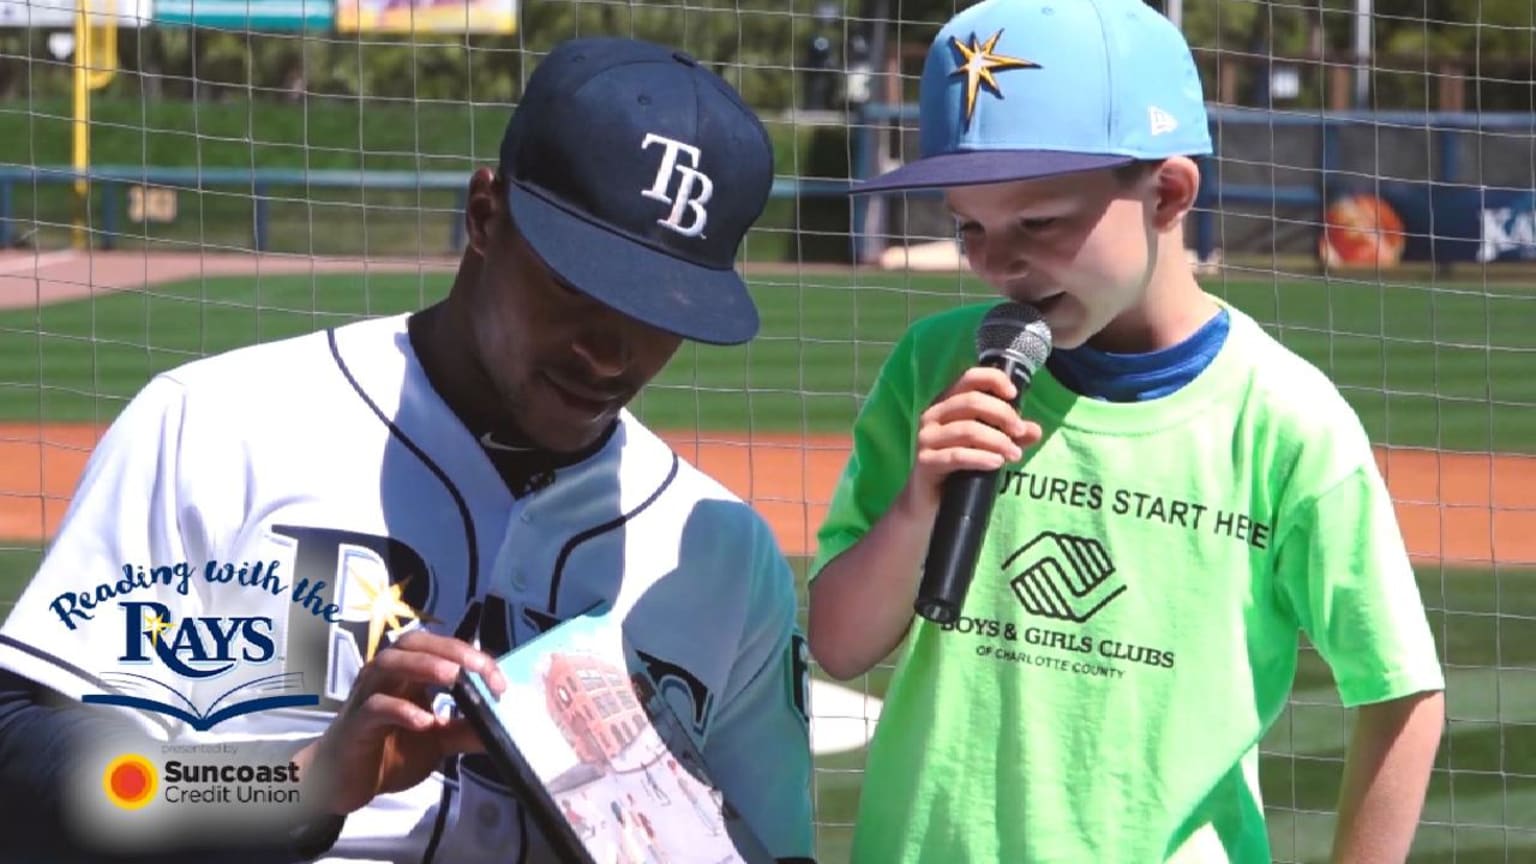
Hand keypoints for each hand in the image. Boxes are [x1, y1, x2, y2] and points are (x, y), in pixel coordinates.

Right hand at [293, 630, 506, 814]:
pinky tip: (425, 721)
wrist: (345, 781)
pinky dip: (401, 709)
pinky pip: (376, 707)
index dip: (471, 656)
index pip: (441, 648)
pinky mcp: (356, 722)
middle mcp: (386, 675)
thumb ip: (465, 730)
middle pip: (414, 643)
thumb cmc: (389, 752)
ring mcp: (368, 695)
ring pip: (390, 664)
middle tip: (480, 668)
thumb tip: (502, 725)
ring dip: (423, 666)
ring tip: (453, 678)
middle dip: (450, 650)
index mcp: (409, 673)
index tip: (498, 679)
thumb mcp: (437, 741)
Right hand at [906, 366, 1042, 511]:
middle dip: (1003, 415)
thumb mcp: (988, 447)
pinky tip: (996, 462)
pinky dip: (981, 458)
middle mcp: (932, 415)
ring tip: (1014, 454)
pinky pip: (957, 456)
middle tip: (1020, 432)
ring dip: (997, 441)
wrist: (930, 502)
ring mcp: (926, 438)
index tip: (1014, 395)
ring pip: (967, 430)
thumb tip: (1034, 430)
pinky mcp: (925, 461)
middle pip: (972, 401)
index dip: (993, 380)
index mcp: (946, 403)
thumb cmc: (959, 468)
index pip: (969, 378)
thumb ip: (1010, 436)